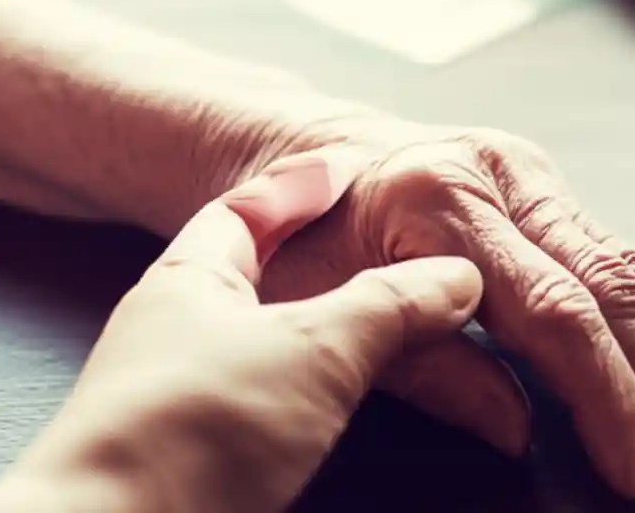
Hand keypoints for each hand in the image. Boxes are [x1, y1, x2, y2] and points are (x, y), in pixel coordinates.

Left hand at [6, 148, 481, 512]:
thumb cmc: (181, 431)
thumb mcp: (312, 345)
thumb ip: (390, 305)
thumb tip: (452, 279)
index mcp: (192, 280)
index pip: (247, 207)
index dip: (299, 185)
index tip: (344, 170)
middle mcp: (186, 336)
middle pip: (272, 282)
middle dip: (335, 270)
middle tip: (387, 257)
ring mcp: (196, 403)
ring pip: (286, 354)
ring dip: (344, 347)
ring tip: (400, 342)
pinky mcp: (214, 464)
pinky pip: (290, 415)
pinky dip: (333, 407)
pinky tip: (358, 414)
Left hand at [226, 115, 634, 499]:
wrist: (293, 147)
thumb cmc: (292, 231)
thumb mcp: (326, 310)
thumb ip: (429, 367)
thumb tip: (518, 431)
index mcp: (441, 196)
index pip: (552, 309)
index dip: (604, 395)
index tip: (634, 466)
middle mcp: (502, 174)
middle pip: (610, 286)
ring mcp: (532, 177)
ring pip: (629, 267)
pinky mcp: (546, 193)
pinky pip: (617, 257)